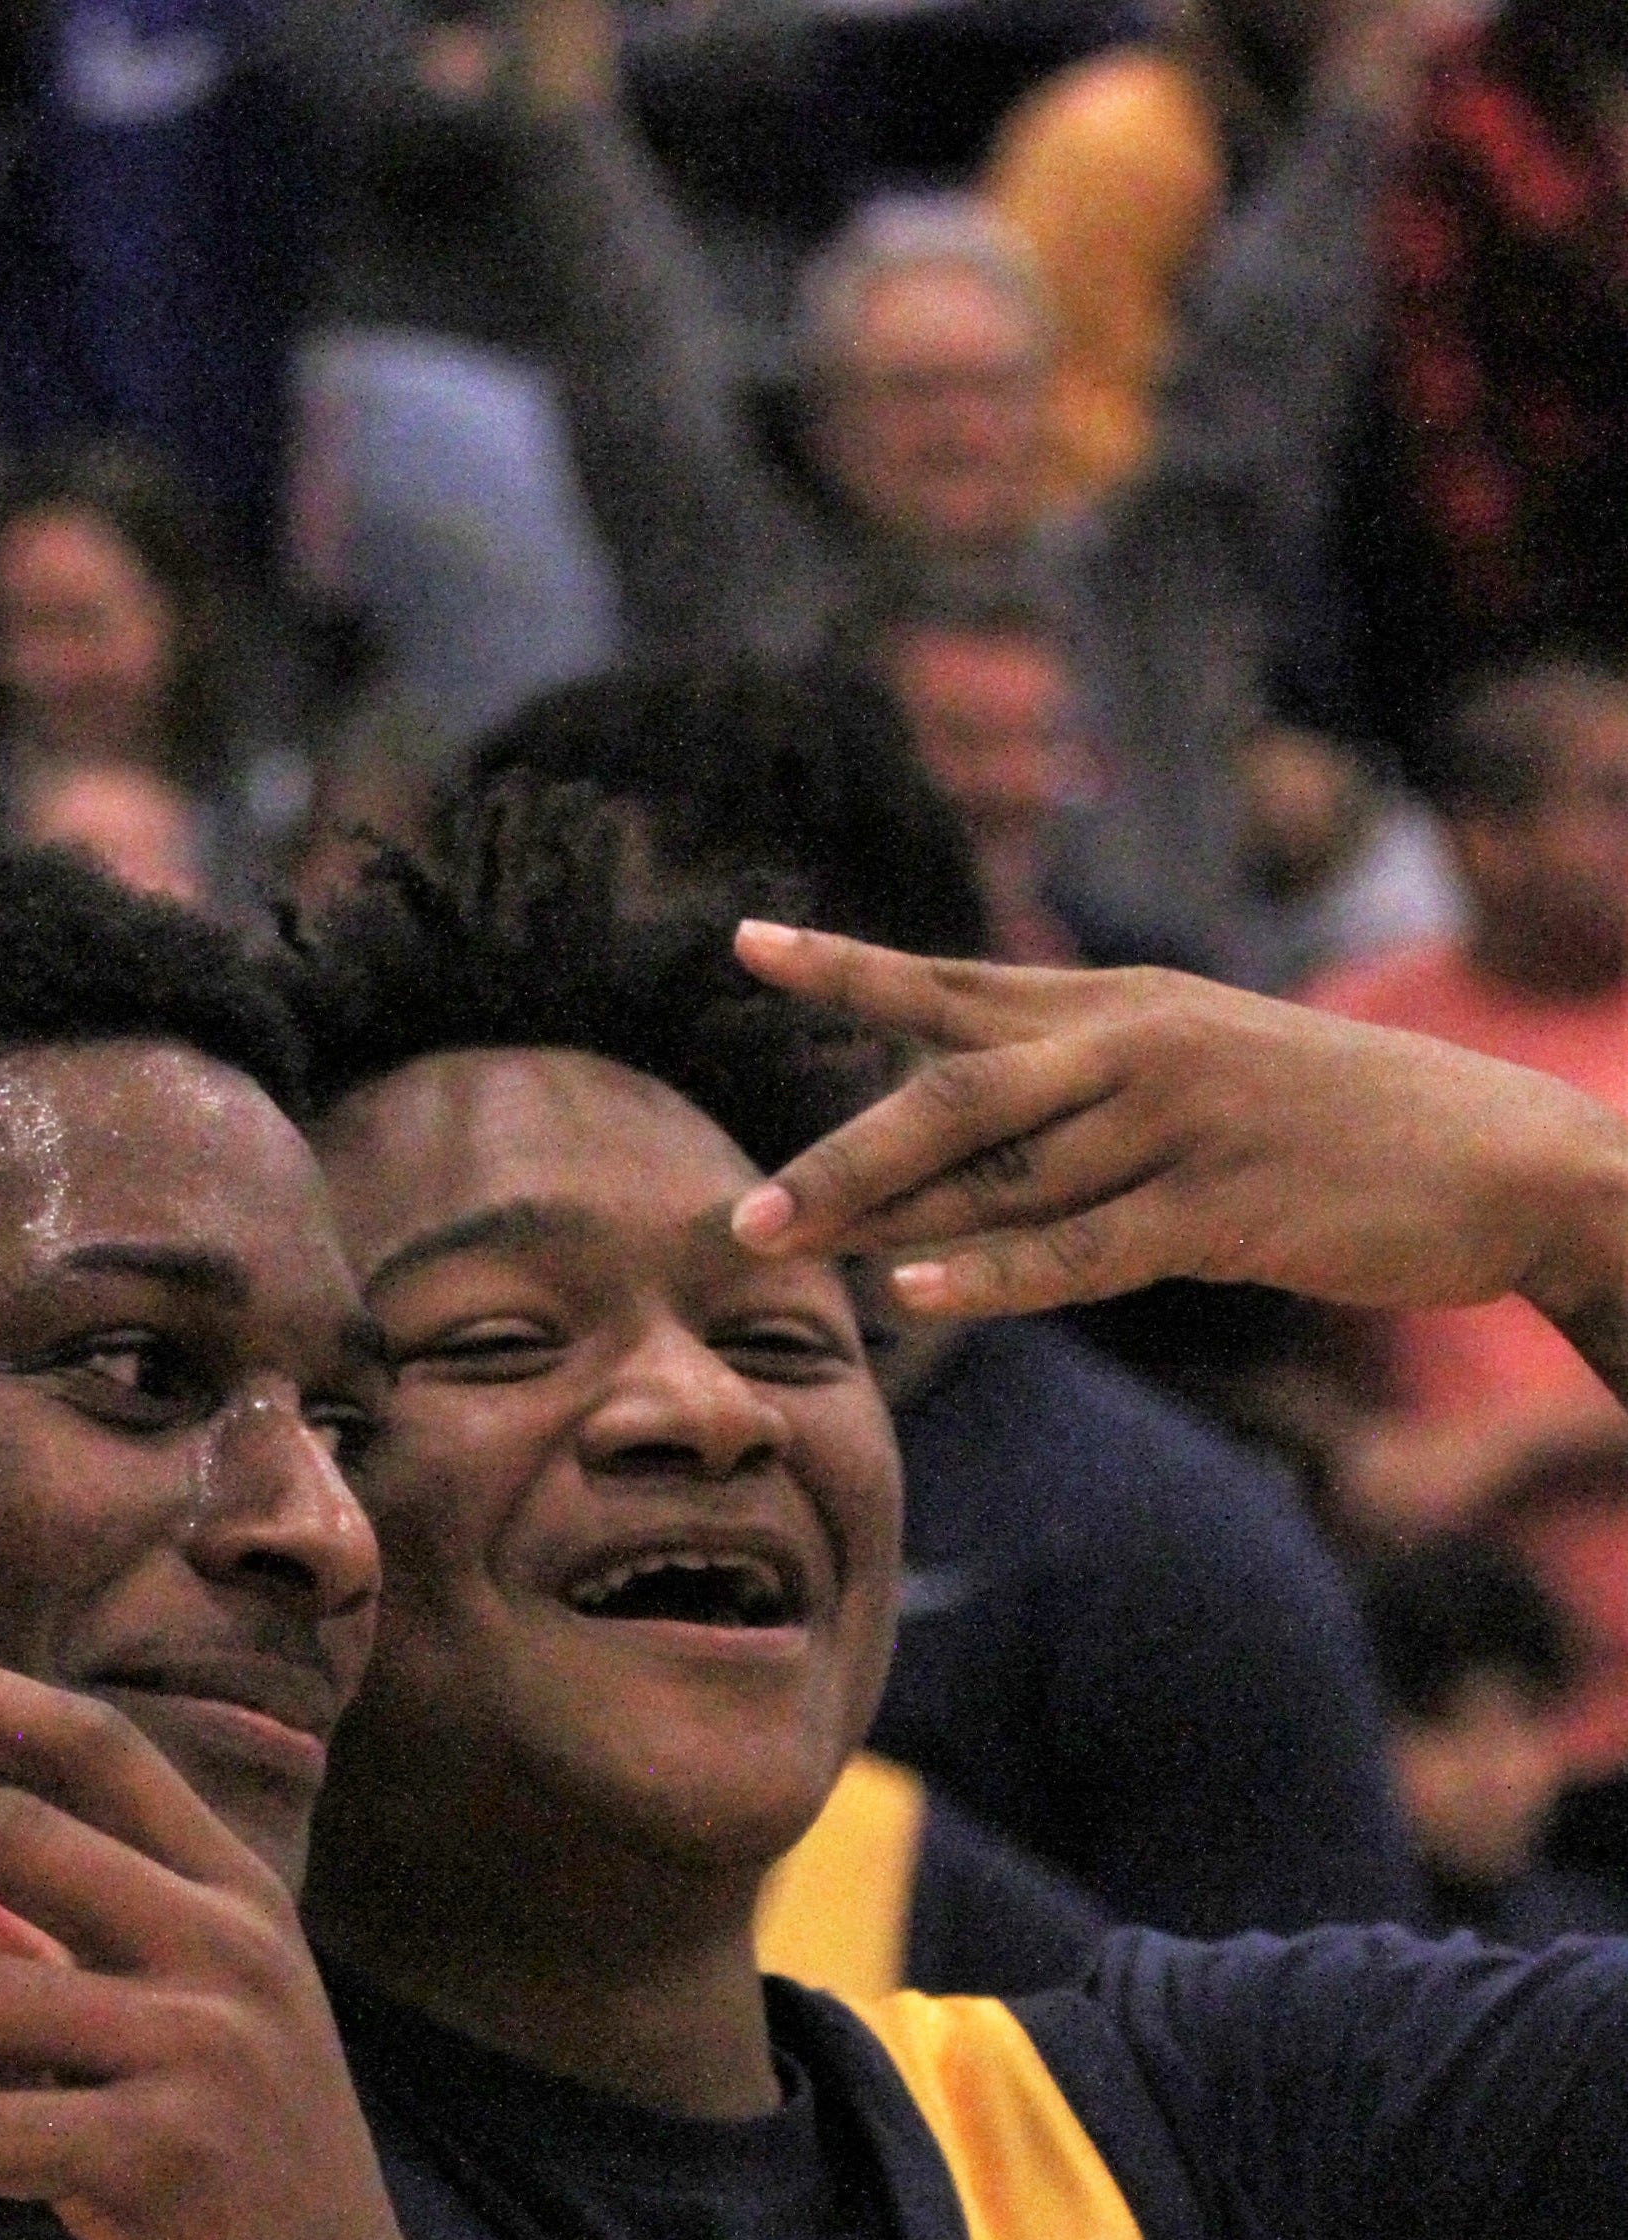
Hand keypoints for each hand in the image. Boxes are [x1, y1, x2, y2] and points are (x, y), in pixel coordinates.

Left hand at [728, 922, 1627, 1331]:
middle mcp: (1138, 1047)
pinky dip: (993, 1274)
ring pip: (1001, 1177)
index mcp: (1122, 1007)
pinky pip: (1082, 1248)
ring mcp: (1180, 1125)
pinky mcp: (1223, 1208)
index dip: (844, 969)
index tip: (743, 944)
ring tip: (785, 1248)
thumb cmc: (1329, 1127)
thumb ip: (1071, 1100)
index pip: (953, 985)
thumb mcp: (1195, 1074)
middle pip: (951, 1091)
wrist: (1504, 1160)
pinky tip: (914, 1291)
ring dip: (886, 1221)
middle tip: (739, 1215)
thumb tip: (939, 1157)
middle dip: (839, 1155)